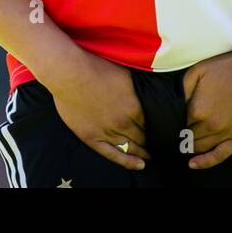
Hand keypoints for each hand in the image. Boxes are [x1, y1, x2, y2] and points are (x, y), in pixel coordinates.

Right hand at [47, 53, 152, 170]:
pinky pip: (113, 154)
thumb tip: (151, 91)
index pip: (152, 122)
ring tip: (150, 154)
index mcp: (134, 106)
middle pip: (144, 136)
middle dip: (152, 140)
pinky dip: (127, 161)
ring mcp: (107, 132)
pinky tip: (139, 164)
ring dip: (143, 152)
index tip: (162, 128)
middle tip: (158, 143)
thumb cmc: (95, 67)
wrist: (69, 73)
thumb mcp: (125, 74)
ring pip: (132, 147)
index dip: (157, 126)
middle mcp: (123, 122)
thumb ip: (138, 87)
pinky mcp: (91, 137)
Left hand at [181, 50, 231, 169]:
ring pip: (199, 146)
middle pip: (186, 136)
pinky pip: (220, 156)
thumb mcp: (197, 71)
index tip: (166, 122)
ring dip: (188, 146)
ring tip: (182, 142)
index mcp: (197, 110)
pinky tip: (193, 164)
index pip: (176, 123)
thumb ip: (182, 90)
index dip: (170, 122)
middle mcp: (210, 126)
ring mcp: (226, 133)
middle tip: (173, 131)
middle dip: (179, 134)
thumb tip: (170, 105)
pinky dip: (205, 162)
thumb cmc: (227, 67)